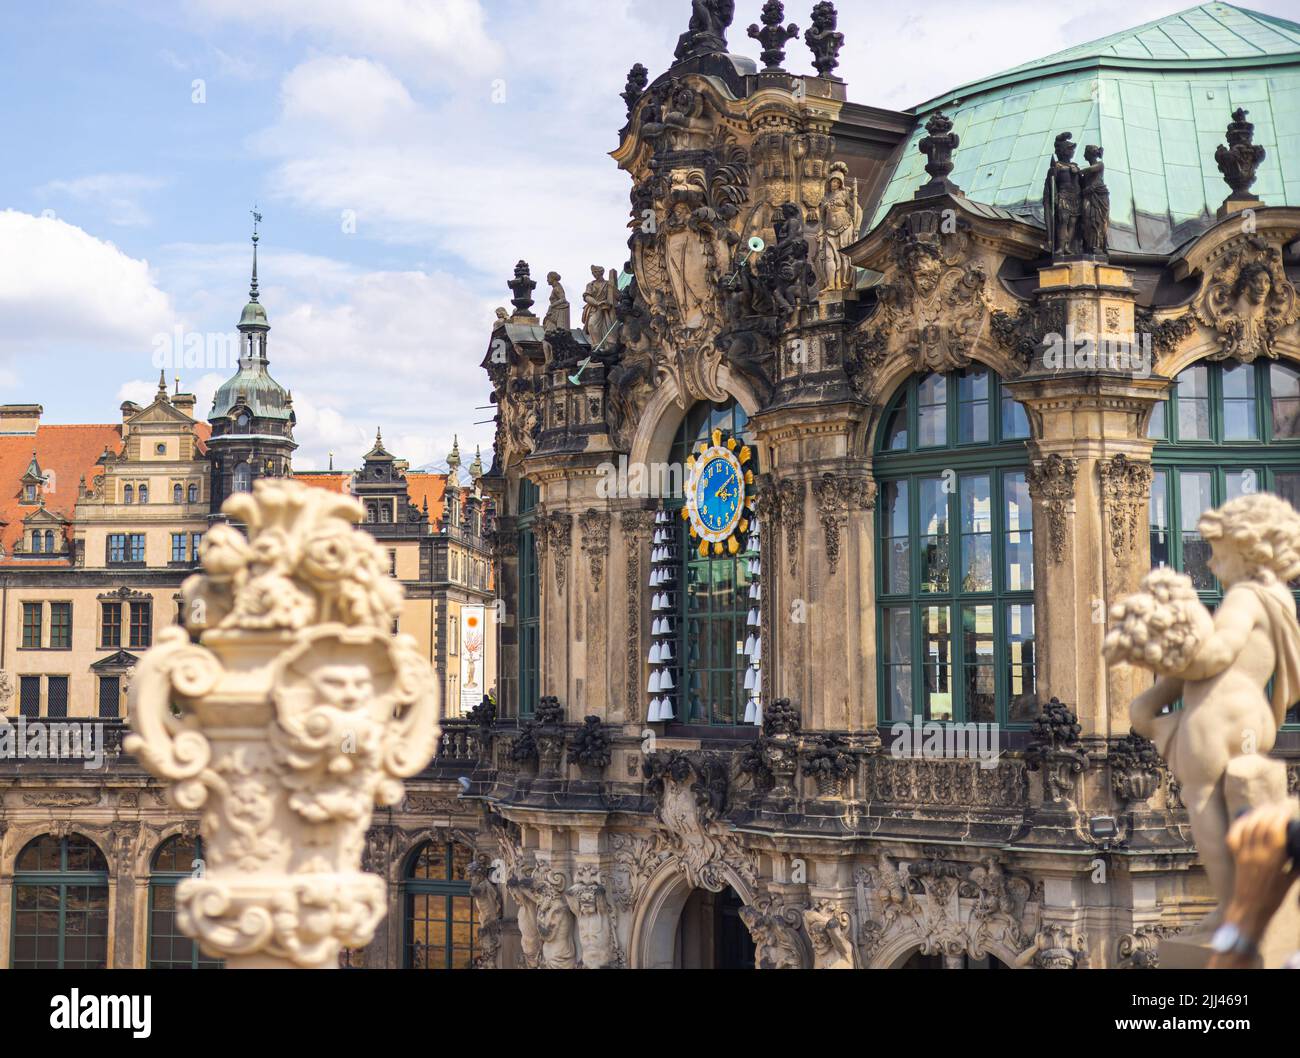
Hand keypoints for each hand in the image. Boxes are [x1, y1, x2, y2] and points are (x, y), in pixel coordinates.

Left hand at [1207, 803, 1298, 967]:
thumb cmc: (1274, 896)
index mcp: (1273, 858)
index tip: (1285, 810)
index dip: (1280, 816)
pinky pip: (1234, 835)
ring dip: (1256, 814)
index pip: (1275, 829)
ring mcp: (1244, 853)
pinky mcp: (1235, 856)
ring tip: (1264, 809)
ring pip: (1247, 827)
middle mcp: (1257, 853)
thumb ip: (1297, 864)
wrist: (1250, 908)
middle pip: (1261, 824)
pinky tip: (1245, 818)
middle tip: (1276, 807)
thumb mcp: (1290, 879)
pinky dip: (1239, 824)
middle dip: (1269, 811)